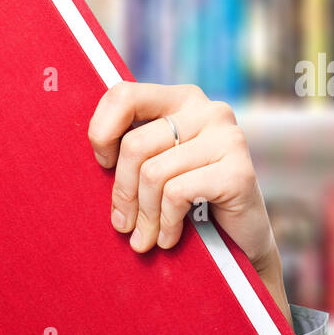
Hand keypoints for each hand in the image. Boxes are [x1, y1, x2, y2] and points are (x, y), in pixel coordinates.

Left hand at [87, 81, 291, 329]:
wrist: (241, 240)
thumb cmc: (188, 202)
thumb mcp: (156, 166)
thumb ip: (132, 151)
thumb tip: (92, 159)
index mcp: (181, 100)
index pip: (123, 95)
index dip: (101, 132)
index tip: (104, 165)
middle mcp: (207, 110)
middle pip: (134, 146)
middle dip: (122, 192)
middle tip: (122, 225)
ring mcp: (228, 137)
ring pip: (153, 174)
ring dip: (145, 216)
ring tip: (145, 238)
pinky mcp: (239, 170)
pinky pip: (177, 194)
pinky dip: (166, 223)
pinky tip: (169, 238)